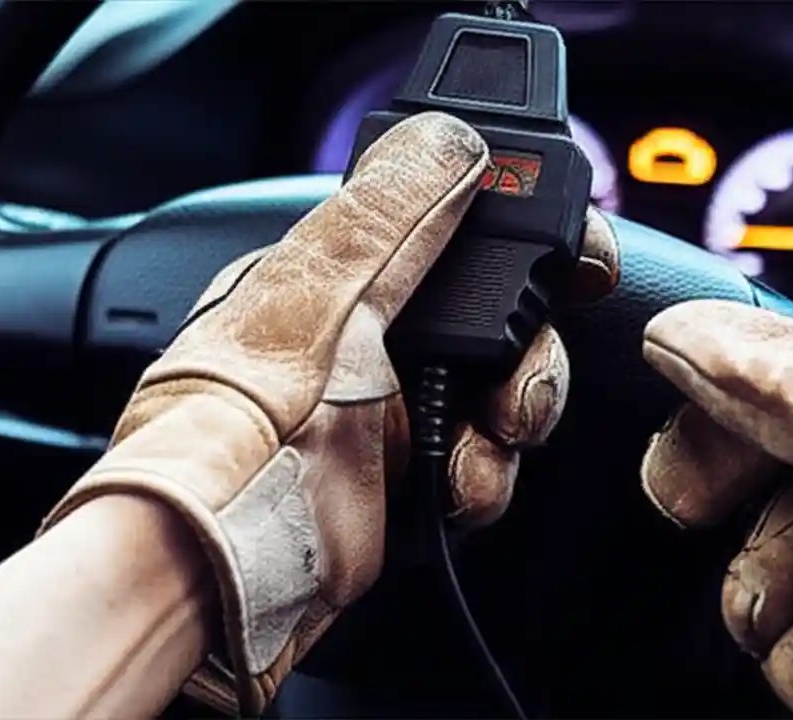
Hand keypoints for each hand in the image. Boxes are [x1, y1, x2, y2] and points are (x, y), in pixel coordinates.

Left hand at [37, 112, 617, 714]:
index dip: (523, 243)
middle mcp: (376, 343)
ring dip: (512, 422)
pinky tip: (452, 487)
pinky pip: (491, 468)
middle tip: (514, 383)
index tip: (572, 259)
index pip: (458, 235)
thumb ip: (392, 212)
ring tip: (480, 440)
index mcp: (347, 278)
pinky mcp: (413, 485)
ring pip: (509, 399)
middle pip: (505, 324)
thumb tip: (451, 141)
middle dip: (530, 354)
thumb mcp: (321, 289)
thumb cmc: (235, 420)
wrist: (220, 558)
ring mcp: (396, 417)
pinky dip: (487, 480)